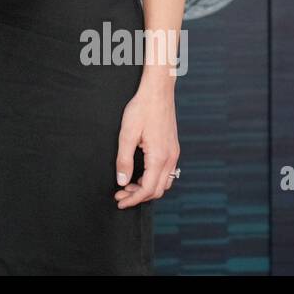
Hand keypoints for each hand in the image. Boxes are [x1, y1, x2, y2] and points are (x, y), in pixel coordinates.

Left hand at [113, 82, 179, 208]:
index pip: (148, 189)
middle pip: (158, 190)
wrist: (158, 91)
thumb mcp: (127, 134)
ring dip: (147, 188)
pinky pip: (167, 172)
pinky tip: (140, 175)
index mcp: (159, 157)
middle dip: (138, 196)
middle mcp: (170, 158)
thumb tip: (122, 182)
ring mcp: (174, 153)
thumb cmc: (141, 109)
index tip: (119, 201)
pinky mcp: (173, 148)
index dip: (133, 199)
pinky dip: (154, 179)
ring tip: (128, 186)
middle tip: (120, 194)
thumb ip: (124, 160)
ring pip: (164, 182)